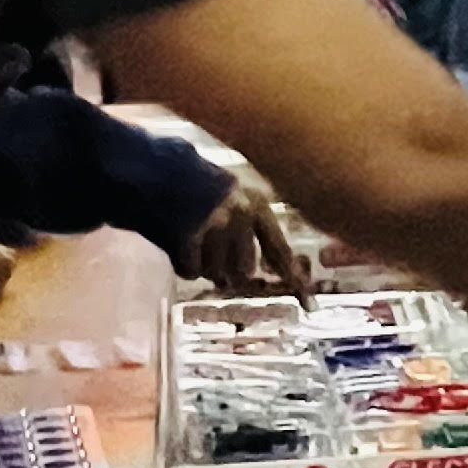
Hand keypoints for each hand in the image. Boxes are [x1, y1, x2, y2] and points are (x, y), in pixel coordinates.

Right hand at [184, 167, 306, 293]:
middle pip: (244, 270)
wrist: (160, 168)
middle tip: (215, 260)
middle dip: (230, 270)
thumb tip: (269, 271)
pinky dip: (185, 265)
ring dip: (205, 266)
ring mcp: (212, 226)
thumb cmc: (201, 185)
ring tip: (194, 243)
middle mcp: (240, 216)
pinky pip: (191, 271)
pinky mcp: (186, 236)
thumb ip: (256, 230)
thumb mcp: (237, 198)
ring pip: (215, 273)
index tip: (306, 299)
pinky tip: (180, 246)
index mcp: (256, 205)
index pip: (279, 249)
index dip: (291, 276)